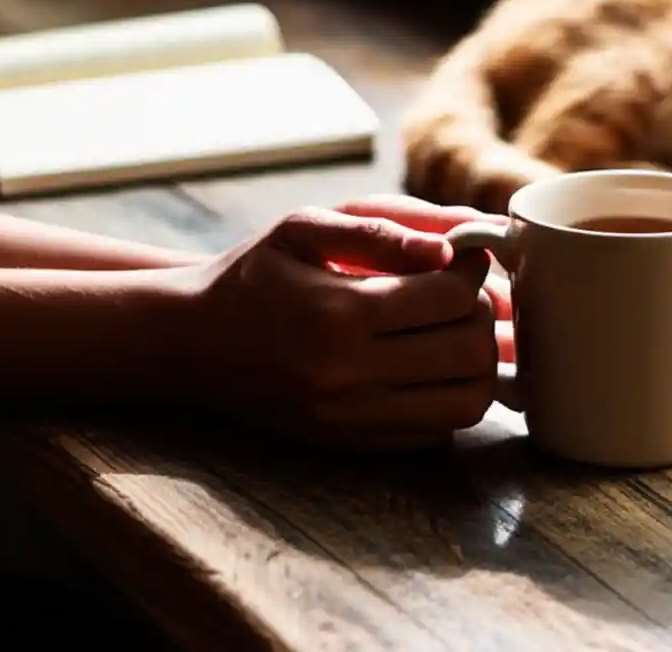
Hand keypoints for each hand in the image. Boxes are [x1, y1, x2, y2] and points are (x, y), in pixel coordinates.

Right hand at [181, 205, 497, 445]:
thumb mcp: (303, 227)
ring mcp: (354, 418)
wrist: (188, 342)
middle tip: (461, 293)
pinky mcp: (354, 444)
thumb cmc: (252, 275)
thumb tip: (454, 244)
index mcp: (339, 313)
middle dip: (483, 315)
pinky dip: (452, 396)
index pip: (452, 298)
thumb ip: (382, 228)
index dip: (474, 270)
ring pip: (468, 401)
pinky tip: (431, 365)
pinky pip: (439, 430)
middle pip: (471, 352)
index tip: (464, 256)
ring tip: (455, 330)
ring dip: (479, 362)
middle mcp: (350, 375)